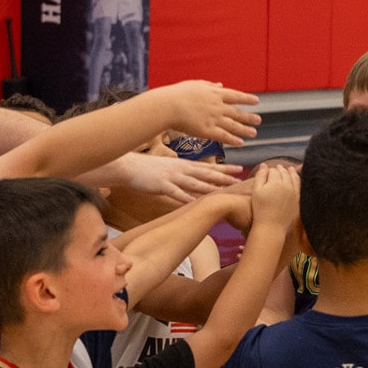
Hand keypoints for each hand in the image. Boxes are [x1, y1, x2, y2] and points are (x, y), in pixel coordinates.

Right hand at [111, 152, 238, 206]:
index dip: (224, 168)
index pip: (208, 166)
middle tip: (240, 179)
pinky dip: (186, 198)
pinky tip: (196, 202)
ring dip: (211, 187)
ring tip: (225, 191)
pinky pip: (176, 193)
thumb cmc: (147, 169)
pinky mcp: (161, 185)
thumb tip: (193, 181)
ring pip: (195, 183)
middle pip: (207, 173)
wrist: (127, 166)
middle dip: (224, 177)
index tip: (239, 169)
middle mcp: (181, 169)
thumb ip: (181, 174)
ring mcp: (172, 177)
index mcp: (184, 165)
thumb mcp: (168, 168)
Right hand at [163, 81, 260, 148]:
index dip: (247, 99)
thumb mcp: (195, 84)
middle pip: (237, 112)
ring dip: (245, 130)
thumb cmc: (178, 94)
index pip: (236, 96)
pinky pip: (224, 136)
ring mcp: (214, 119)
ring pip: (233, 126)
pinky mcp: (208, 131)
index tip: (256, 101)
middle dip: (249, 117)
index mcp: (215, 93)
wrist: (169, 106)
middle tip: (258, 120)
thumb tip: (220, 85)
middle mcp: (218, 106)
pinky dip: (233, 140)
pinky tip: (240, 143)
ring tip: (253, 133)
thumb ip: (210, 85)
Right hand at [247, 160, 300, 229]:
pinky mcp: (298, 200)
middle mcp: (287, 185)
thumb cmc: (260, 209)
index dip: (270, 170)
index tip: (269, 171)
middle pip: (285, 173)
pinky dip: (298, 181)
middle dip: (281, 169)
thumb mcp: (256, 191)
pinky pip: (300, 187)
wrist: (271, 226)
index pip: (274, 171)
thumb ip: (260, 176)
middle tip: (279, 167)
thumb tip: (264, 165)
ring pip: (295, 178)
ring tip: (290, 169)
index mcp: (276, 182)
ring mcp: (295, 193)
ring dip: (292, 172)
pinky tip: (296, 181)